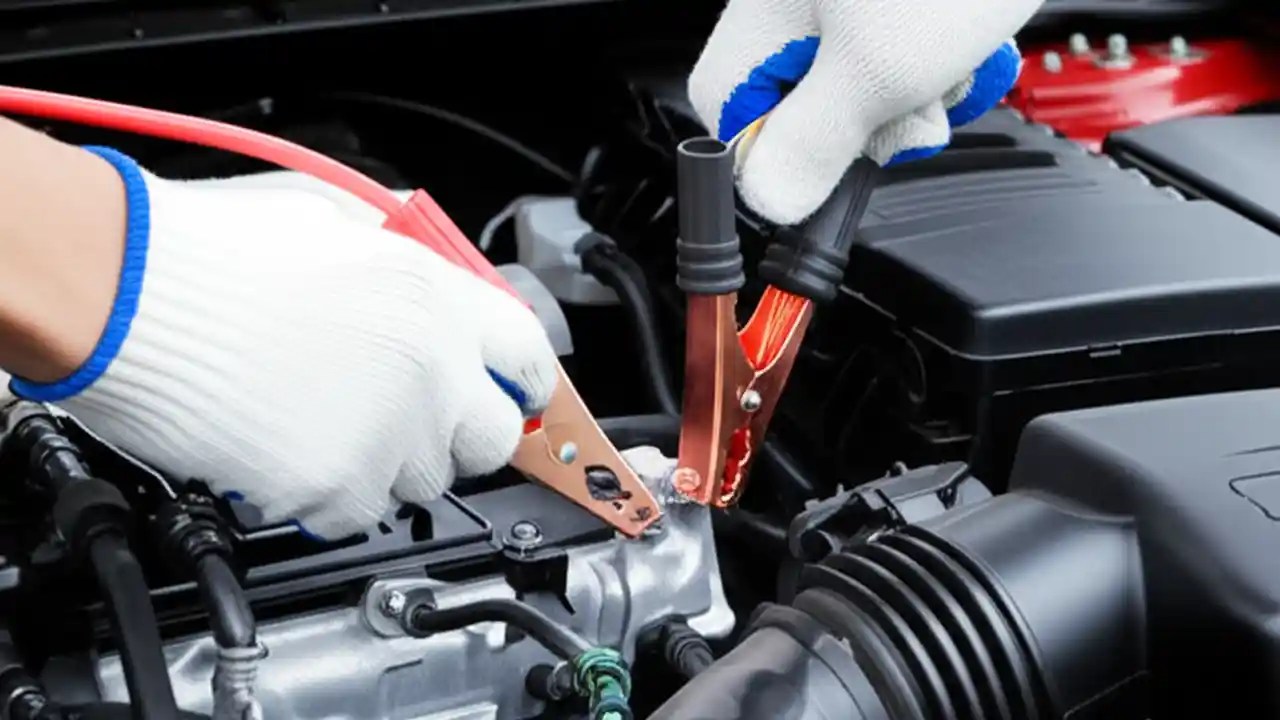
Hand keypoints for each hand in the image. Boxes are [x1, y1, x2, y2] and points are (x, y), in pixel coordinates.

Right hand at [7, 148, 557, 539]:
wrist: (129, 294)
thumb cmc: (211, 251)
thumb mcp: (331, 224)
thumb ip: (398, 269)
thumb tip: (424, 294)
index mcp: (434, 294)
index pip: (530, 355)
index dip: (524, 383)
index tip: (515, 399)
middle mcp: (431, 365)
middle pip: (493, 438)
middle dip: (456, 436)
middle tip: (405, 422)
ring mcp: (391, 431)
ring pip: (425, 483)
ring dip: (384, 466)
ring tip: (317, 425)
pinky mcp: (340, 486)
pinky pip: (357, 515)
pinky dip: (326, 498)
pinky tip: (283, 453)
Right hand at [689, 0, 1042, 223]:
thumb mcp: (878, 71)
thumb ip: (813, 142)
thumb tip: (769, 197)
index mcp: (765, 14)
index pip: (727, 115)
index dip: (775, 158)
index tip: (828, 167)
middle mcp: (796, 1)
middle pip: (801, 102)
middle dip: (865, 124)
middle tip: (910, 111)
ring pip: (861, 79)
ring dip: (914, 94)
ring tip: (950, 66)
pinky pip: (903, 48)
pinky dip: (939, 60)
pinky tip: (967, 44)